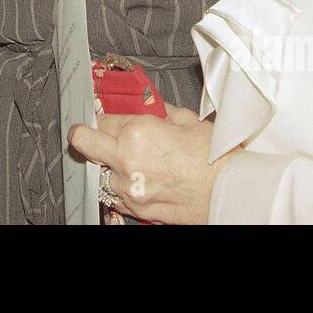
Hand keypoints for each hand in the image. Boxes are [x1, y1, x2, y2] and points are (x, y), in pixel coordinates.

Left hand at [68, 102, 236, 223]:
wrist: (229, 193)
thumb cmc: (215, 160)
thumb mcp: (186, 121)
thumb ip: (159, 111)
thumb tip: (147, 104)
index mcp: (138, 133)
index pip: (101, 118)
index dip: (101, 114)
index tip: (102, 115)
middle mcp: (126, 161)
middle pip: (83, 141)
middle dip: (85, 133)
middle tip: (91, 131)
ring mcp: (128, 188)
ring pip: (97, 169)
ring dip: (105, 162)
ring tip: (123, 158)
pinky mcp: (135, 208)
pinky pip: (112, 193)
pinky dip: (117, 184)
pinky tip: (131, 177)